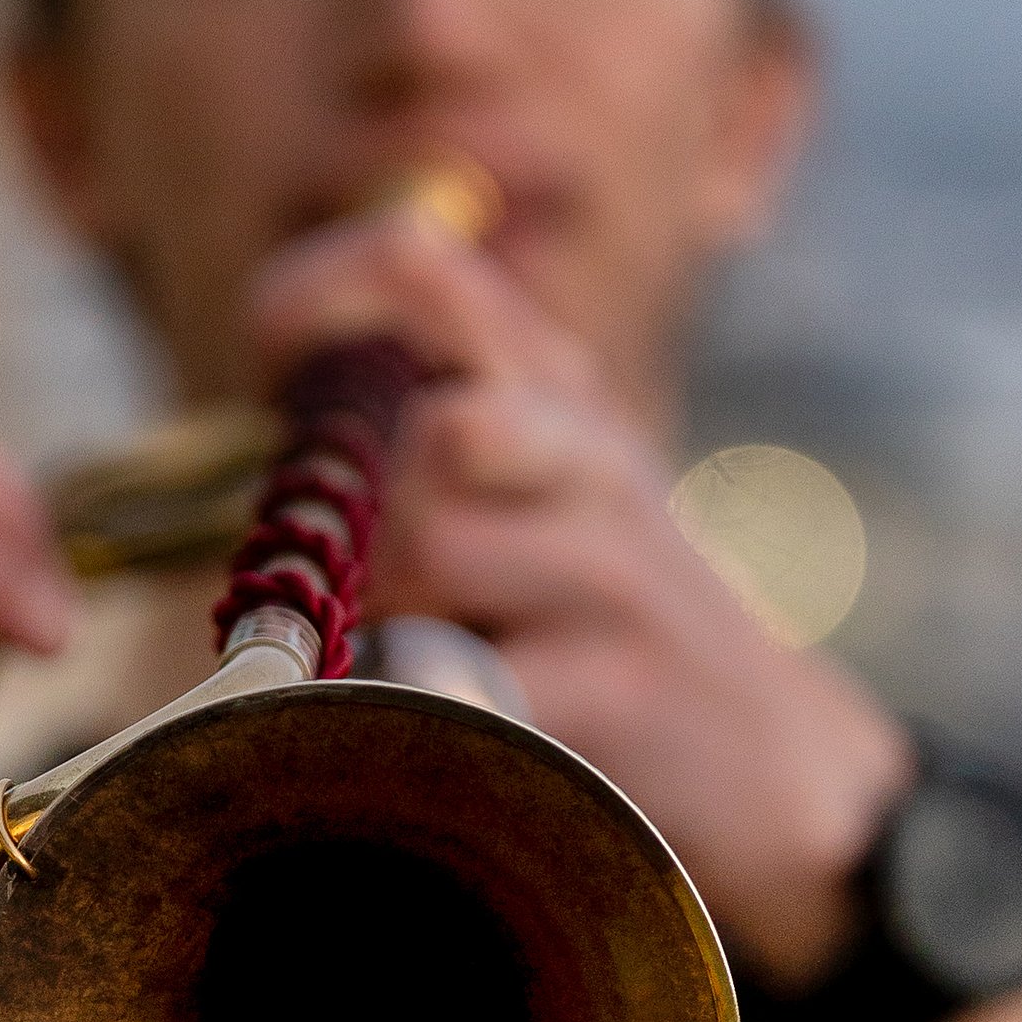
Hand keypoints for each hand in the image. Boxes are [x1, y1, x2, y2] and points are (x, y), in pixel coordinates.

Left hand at [247, 217, 910, 985]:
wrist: (771, 758)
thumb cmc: (601, 621)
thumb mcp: (538, 493)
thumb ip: (419, 442)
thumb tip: (250, 453)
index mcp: (552, 389)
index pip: (419, 264)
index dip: (313, 296)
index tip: (267, 368)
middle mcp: (587, 454)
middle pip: (429, 424)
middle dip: (355, 517)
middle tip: (348, 589)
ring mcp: (613, 570)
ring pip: (433, 546)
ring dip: (377, 620)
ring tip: (395, 667)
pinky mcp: (620, 689)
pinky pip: (467, 681)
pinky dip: (411, 712)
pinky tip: (420, 735)